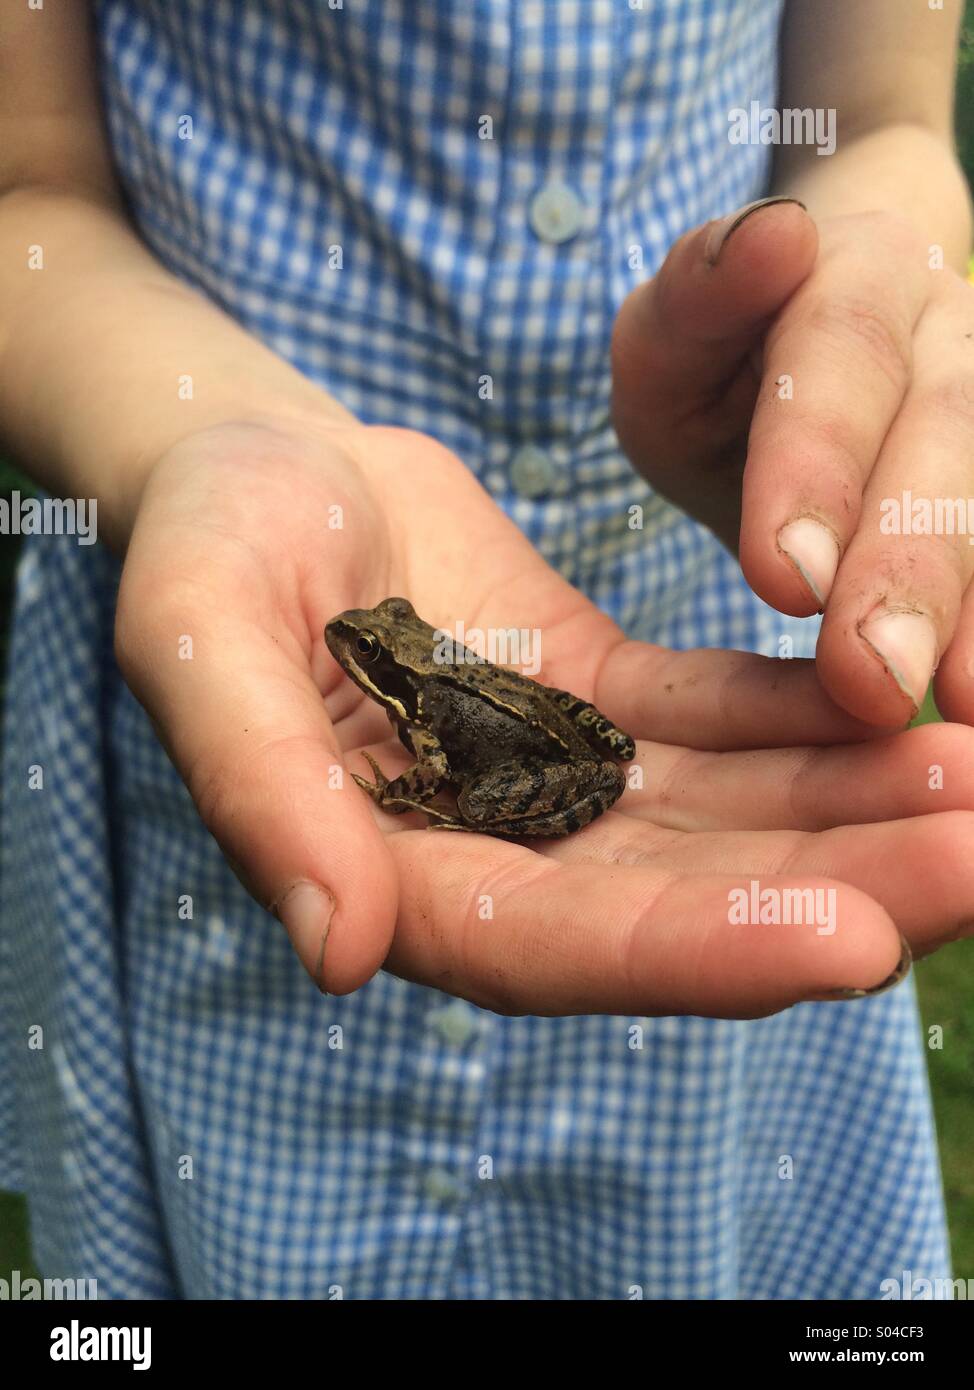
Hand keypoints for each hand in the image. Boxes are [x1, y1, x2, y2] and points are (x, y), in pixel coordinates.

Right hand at [115, 414, 973, 1013]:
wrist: (250, 461)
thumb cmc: (204, 543)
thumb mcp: (202, 643)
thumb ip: (262, 794)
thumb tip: (340, 954)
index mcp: (397, 871)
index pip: (558, 942)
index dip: (696, 951)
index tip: (849, 940)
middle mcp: (495, 848)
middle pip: (677, 898)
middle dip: (830, 889)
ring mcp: (555, 775)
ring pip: (722, 814)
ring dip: (849, 808)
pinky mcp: (598, 697)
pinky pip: (719, 717)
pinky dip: (809, 718)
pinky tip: (909, 706)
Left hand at [611, 198, 973, 727]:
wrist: (809, 343)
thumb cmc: (717, 363)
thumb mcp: (672, 334)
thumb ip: (701, 296)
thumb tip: (774, 234)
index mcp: (852, 269)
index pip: (840, 351)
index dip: (818, 464)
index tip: (786, 581)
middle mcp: (949, 323)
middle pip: (943, 432)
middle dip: (907, 561)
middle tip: (871, 677)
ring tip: (960, 699)